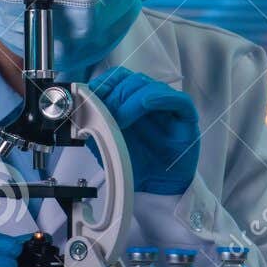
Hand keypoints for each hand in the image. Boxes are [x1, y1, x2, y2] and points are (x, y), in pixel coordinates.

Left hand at [89, 67, 200, 194]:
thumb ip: (95, 125)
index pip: (119, 78)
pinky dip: (162, 97)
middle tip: (105, 113)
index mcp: (131, 102)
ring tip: (121, 120)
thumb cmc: (135, 165)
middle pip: (133, 81)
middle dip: (115, 95)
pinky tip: (147, 102)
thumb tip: (81, 109)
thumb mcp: (107, 144)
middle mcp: (150, 101)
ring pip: (152, 87)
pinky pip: (179, 100)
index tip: (92, 95)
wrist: (155, 188)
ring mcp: (169, 109)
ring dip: (132, 100)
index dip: (105, 83)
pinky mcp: (186, 119)